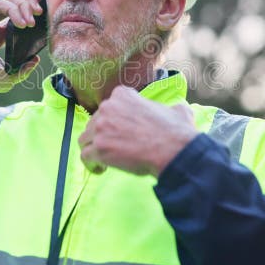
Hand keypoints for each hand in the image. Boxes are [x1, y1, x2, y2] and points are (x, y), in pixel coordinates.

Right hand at [0, 0, 42, 98]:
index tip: (43, 17)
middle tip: (39, 14)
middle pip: (12, 3)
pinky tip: (20, 22)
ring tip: (30, 20)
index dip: (30, 13)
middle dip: (28, 4)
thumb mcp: (5, 77)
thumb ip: (22, 70)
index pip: (15, 17)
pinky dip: (12, 8)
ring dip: (22, 5)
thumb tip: (36, 59)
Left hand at [78, 86, 197, 176]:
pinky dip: (92, 164)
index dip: (113, 122)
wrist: (172, 150)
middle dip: (102, 136)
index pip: (108, 108)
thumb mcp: (176, 110)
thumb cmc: (176, 131)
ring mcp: (101, 127)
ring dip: (94, 149)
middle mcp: (107, 107)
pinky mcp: (99, 148)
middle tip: (115, 148)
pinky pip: (85, 156)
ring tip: (105, 160)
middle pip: (94, 123)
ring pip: (86, 139)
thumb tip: (180, 107)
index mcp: (122, 94)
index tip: (121, 132)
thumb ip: (172, 107)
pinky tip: (102, 169)